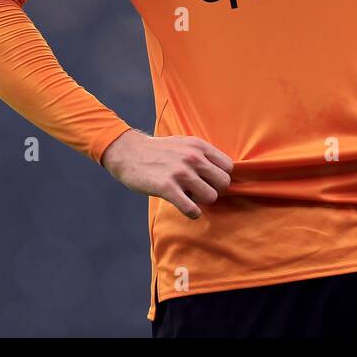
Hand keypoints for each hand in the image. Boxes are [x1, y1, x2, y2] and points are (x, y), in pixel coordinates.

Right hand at [101, 130, 232, 218]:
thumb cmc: (158, 151)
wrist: (128, 152)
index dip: (219, 177)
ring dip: (202, 202)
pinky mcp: (167, 187)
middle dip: (214, 190)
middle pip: (224, 183)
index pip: (228, 167)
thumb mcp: (184, 143)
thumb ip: (202, 154)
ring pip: (211, 197)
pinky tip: (186, 209)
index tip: (208, 181)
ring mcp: (180, 172)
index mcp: (199, 146)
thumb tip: (222, 170)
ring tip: (189, 197)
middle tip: (200, 191)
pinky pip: (191, 209)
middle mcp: (193, 157)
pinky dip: (192, 213)